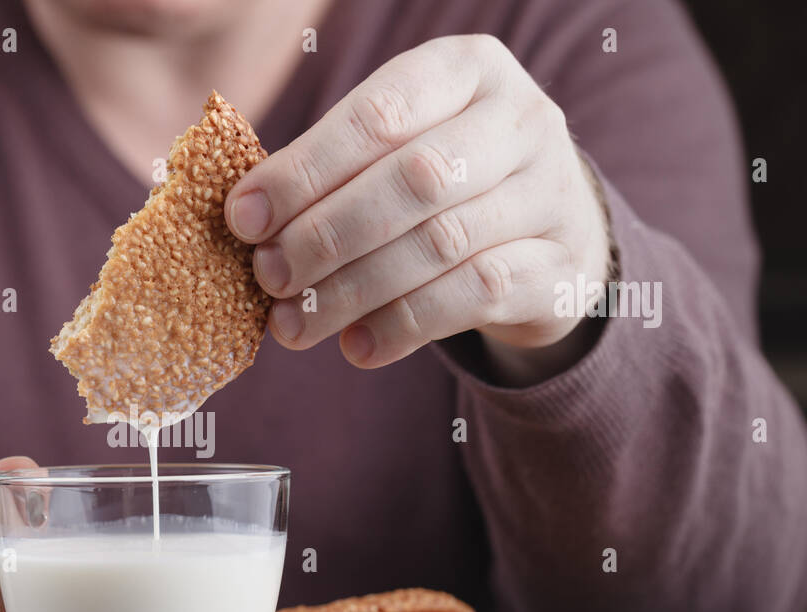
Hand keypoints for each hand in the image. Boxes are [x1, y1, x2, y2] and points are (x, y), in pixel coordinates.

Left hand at [224, 34, 610, 382]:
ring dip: (353, 291)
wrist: (554, 237)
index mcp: (467, 70)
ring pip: (441, 243)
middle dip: (326, 234)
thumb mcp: (395, 154)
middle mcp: (521, 121)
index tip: (244, 220)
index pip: (379, 115)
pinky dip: (404, 326)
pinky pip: (474, 296)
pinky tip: (357, 348)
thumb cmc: (445, 188)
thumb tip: (246, 220)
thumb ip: (332, 174)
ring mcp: (551, 192)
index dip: (305, 171)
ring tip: (295, 325)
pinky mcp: (562, 266)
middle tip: (269, 276)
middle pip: (414, 179)